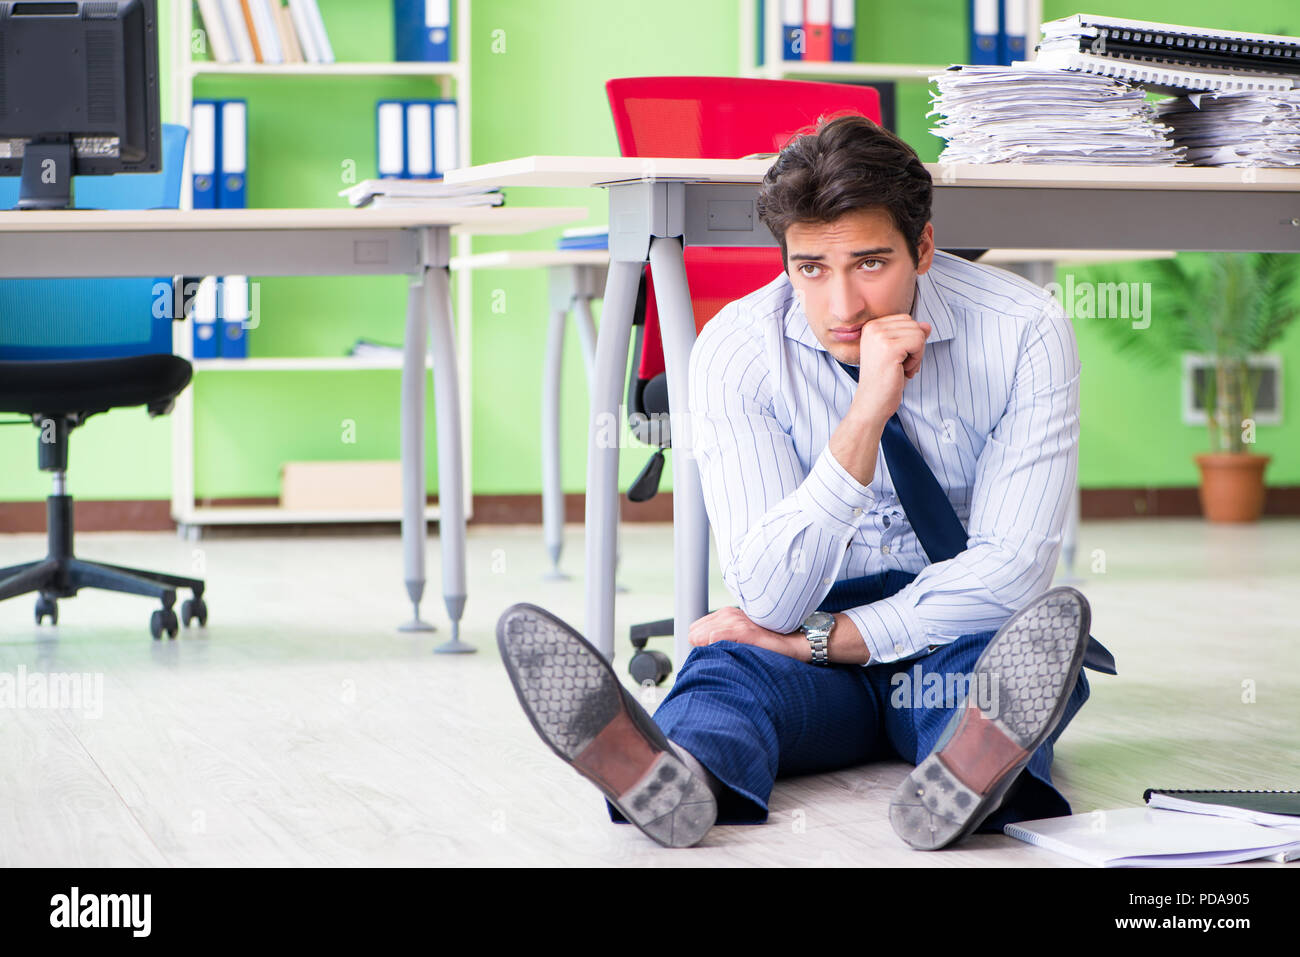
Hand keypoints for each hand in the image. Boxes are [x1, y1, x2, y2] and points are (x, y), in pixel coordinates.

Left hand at [688, 607, 808, 661]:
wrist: (792, 644)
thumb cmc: (767, 644)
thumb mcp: (740, 638)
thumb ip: (722, 639)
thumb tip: (703, 648)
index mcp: (725, 615)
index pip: (694, 629)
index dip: (699, 643)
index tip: (709, 653)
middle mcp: (728, 615)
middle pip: (694, 633)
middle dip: (700, 646)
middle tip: (715, 657)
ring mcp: (736, 621)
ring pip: (702, 635)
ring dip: (707, 649)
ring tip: (721, 658)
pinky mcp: (744, 631)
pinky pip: (716, 637)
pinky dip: (714, 647)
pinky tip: (724, 653)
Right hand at [853, 316, 931, 425]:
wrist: (872, 402)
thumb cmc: (885, 380)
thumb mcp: (900, 354)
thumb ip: (912, 336)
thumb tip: (927, 325)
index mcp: (871, 327)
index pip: (906, 320)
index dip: (909, 340)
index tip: (897, 359)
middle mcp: (872, 328)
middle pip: (913, 325)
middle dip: (915, 346)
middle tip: (901, 365)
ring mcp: (880, 336)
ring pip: (918, 333)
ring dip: (916, 354)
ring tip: (901, 369)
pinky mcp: (890, 347)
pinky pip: (919, 342)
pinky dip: (917, 359)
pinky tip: (904, 370)